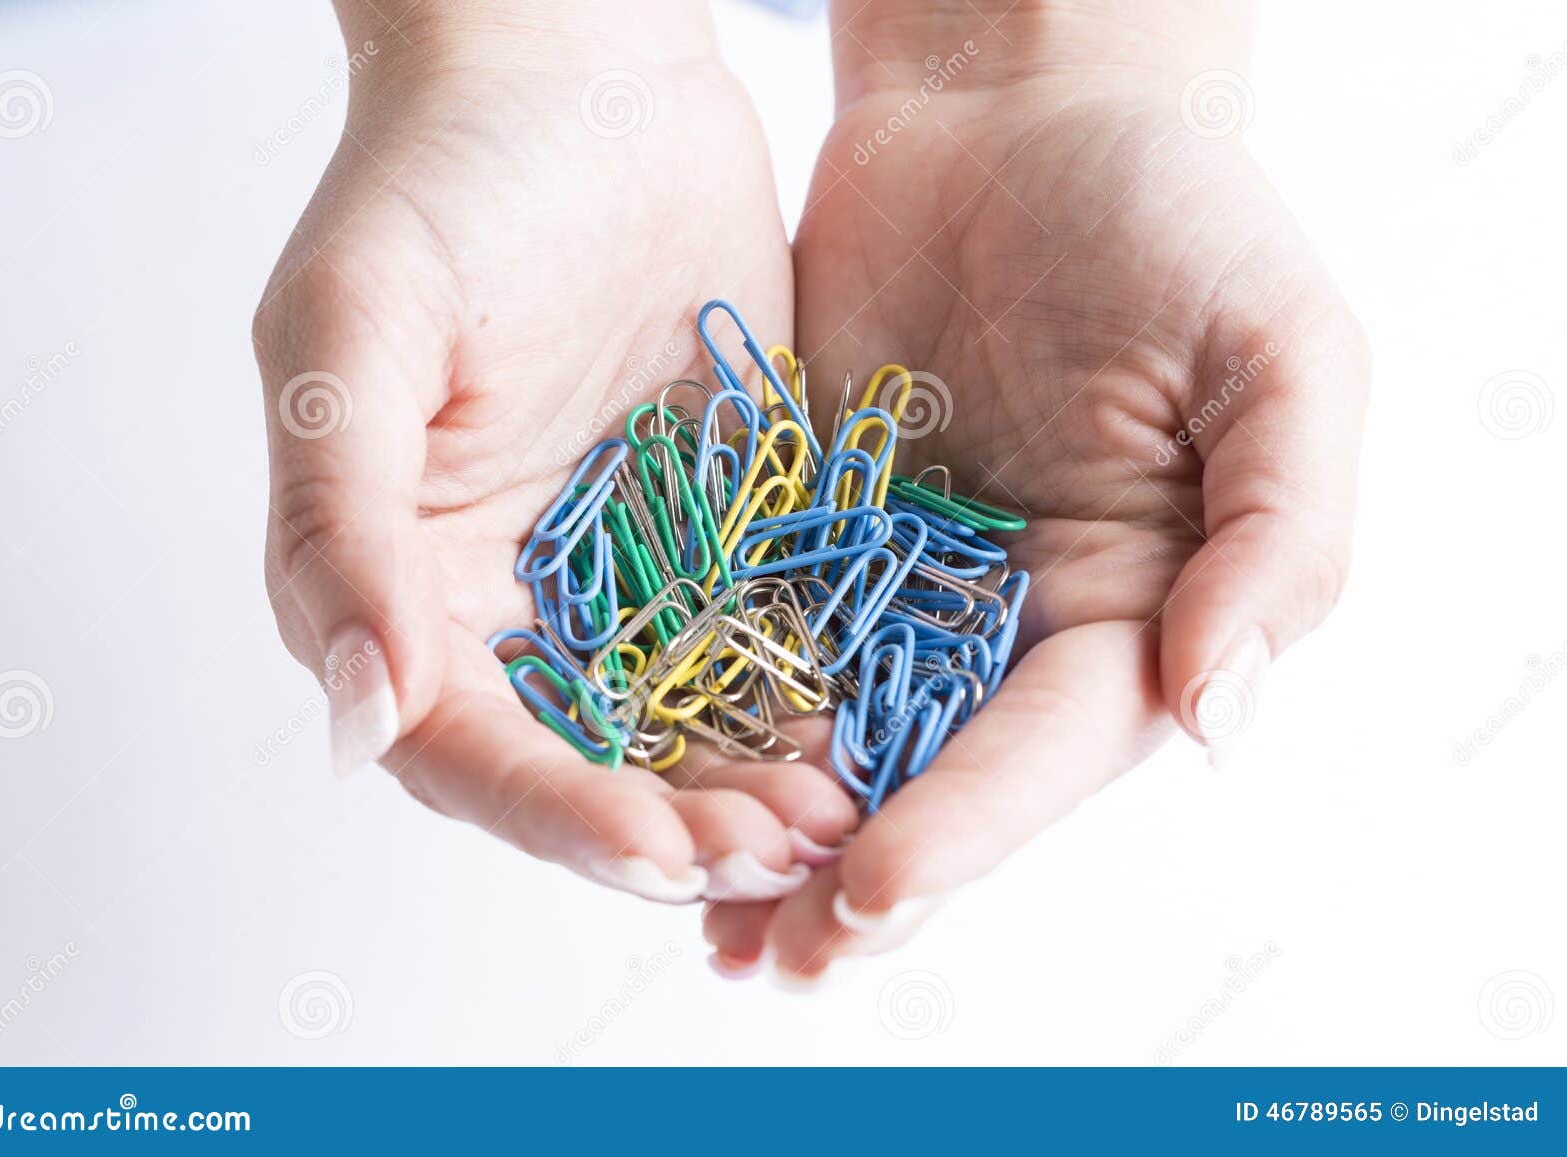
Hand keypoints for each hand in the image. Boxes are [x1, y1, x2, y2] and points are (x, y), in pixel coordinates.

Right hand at [252, 0, 855, 903]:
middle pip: (588, 762)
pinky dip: (812, 693)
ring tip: (841, 819)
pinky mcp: (719, 530)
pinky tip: (877, 731)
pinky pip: (766, 635)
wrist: (582, 73)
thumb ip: (338, 526)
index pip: (468, 746)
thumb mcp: (352, 334)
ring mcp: (624, 573)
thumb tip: (359, 717)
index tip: (658, 849)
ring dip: (755, 783)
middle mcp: (512, 602)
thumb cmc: (440, 178)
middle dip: (677, 824)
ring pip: (687, 720)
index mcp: (405, 581)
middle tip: (779, 854)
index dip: (558, 812)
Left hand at [704, 0, 1368, 976]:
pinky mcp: (803, 531)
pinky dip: (709, 712)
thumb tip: (1222, 713)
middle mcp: (1006, 622)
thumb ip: (1277, 531)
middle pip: (930, 776)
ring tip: (701, 925)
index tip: (873, 890)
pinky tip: (650, 780)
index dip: (966, 826)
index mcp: (1127, 608)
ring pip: (831, 733)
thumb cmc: (1170, 213)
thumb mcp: (1276, 352)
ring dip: (769, 831)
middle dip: (852, 874)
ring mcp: (895, 582)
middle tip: (771, 960)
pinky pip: (750, 633)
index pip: (1047, 747)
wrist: (1013, 112)